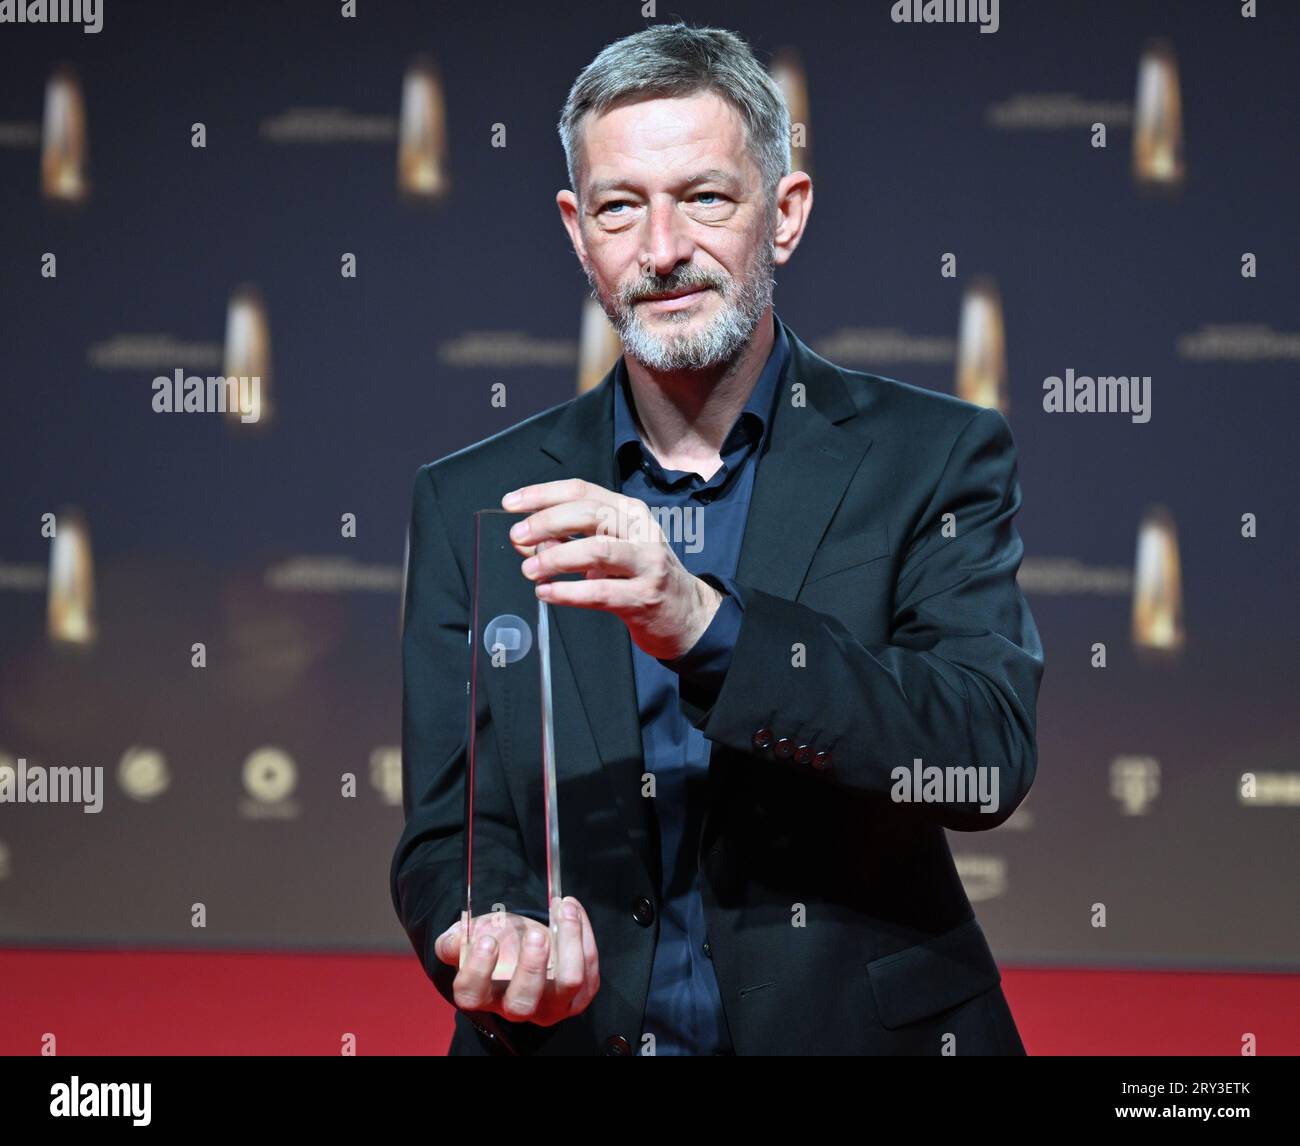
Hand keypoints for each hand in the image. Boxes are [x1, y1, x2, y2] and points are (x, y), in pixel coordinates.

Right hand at [434, 896, 599, 1025]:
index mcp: (485, 995)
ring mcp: (553, 1005)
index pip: (473, 995)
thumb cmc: (499, 946)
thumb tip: (454, 941)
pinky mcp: (581, 994)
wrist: (525, 950)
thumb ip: (456, 941)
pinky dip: (584, 933)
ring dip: (569, 942)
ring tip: (564, 909)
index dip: (478, 970)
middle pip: (523, 1002)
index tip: (487, 940)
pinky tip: (571, 908)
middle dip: (531, 967)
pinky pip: (589, 967)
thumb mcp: (472, 939)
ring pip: (568, 983)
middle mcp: (519, 1008)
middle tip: (536, 934)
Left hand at [501, 479, 723, 660]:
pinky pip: (600, 592)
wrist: (685, 614)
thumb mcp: (609, 550)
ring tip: (531, 570)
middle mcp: (641, 531)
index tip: (512, 503)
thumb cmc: (641, 576)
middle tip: (518, 536)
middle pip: (590, 514)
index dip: (543, 495)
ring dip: (556, 558)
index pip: (582, 491)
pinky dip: (567, 592)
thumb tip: (525, 541)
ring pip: (597, 549)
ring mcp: (647, 563)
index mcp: (630, 512)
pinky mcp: (644, 597)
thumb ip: (568, 542)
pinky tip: (547, 593)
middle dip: (546, 522)